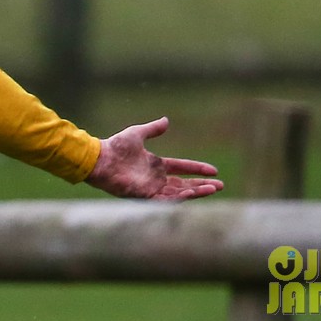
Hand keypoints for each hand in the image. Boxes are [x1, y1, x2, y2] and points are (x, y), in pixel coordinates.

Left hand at [84, 117, 223, 199]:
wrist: (100, 158)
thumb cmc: (115, 147)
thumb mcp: (137, 134)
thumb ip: (152, 129)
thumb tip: (166, 120)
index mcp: (155, 165)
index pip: (181, 168)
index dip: (196, 169)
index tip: (213, 170)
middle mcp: (155, 178)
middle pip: (184, 184)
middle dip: (202, 185)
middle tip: (220, 186)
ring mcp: (150, 188)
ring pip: (178, 193)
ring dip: (196, 192)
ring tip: (213, 189)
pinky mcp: (144, 196)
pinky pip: (165, 199)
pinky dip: (179, 197)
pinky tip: (192, 193)